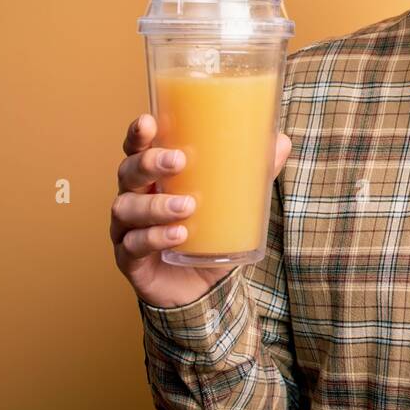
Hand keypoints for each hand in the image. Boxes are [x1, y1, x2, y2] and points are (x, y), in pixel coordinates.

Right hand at [110, 113, 291, 308]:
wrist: (200, 289)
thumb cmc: (209, 234)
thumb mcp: (233, 202)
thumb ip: (254, 173)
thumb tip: (283, 142)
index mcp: (154, 178)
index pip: (137, 148)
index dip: (138, 134)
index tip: (149, 121)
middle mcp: (134, 198)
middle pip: (128, 172)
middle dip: (149, 163)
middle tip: (179, 161)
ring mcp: (127, 229)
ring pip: (127, 208)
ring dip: (156, 205)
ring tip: (187, 206)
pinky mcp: (130, 259)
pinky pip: (133, 245)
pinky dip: (155, 238)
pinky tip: (178, 235)